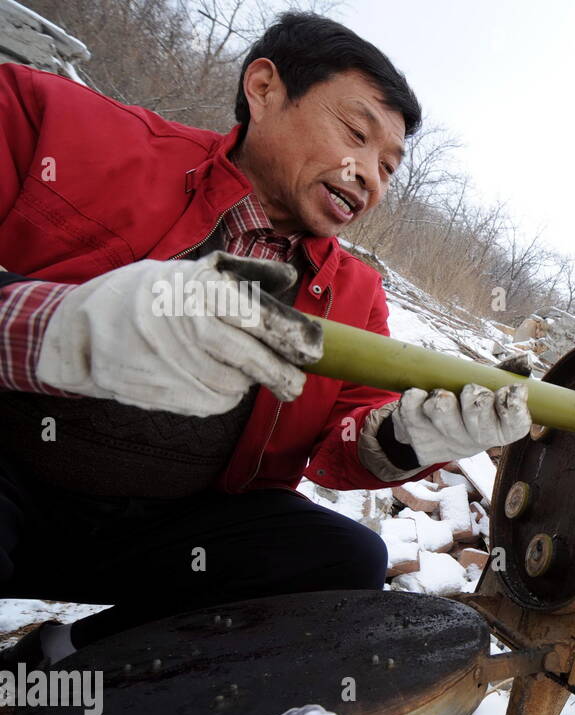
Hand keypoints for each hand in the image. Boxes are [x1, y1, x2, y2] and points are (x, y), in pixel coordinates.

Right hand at [35, 251, 323, 415]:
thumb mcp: (191, 270)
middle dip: (275, 373)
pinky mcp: (156, 393)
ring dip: (243, 382)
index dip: (284, 334)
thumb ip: (243, 274)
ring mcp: (164, 362)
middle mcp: (176, 324)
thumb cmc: (151, 294)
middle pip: (241, 357)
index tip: (309, 350)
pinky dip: (220, 396)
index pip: (247, 313)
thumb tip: (289, 277)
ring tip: (232, 368)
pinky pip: (208, 403)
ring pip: (228, 385)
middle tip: (293, 384)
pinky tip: (208, 379)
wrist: (84, 329)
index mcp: (191, 288)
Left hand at [391, 382, 530, 463]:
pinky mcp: (414, 429)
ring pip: (443, 407)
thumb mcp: (489, 393)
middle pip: (479, 412)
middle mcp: (473, 439)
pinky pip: (413, 405)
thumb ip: (506, 373)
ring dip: (442, 394)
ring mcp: (443, 436)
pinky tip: (418, 394)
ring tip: (442, 393)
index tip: (510, 389)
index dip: (514, 406)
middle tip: (470, 390)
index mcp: (498, 431)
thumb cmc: (466, 410)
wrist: (426, 435)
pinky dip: (414, 396)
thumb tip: (527, 359)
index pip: (517, 426)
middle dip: (474, 394)